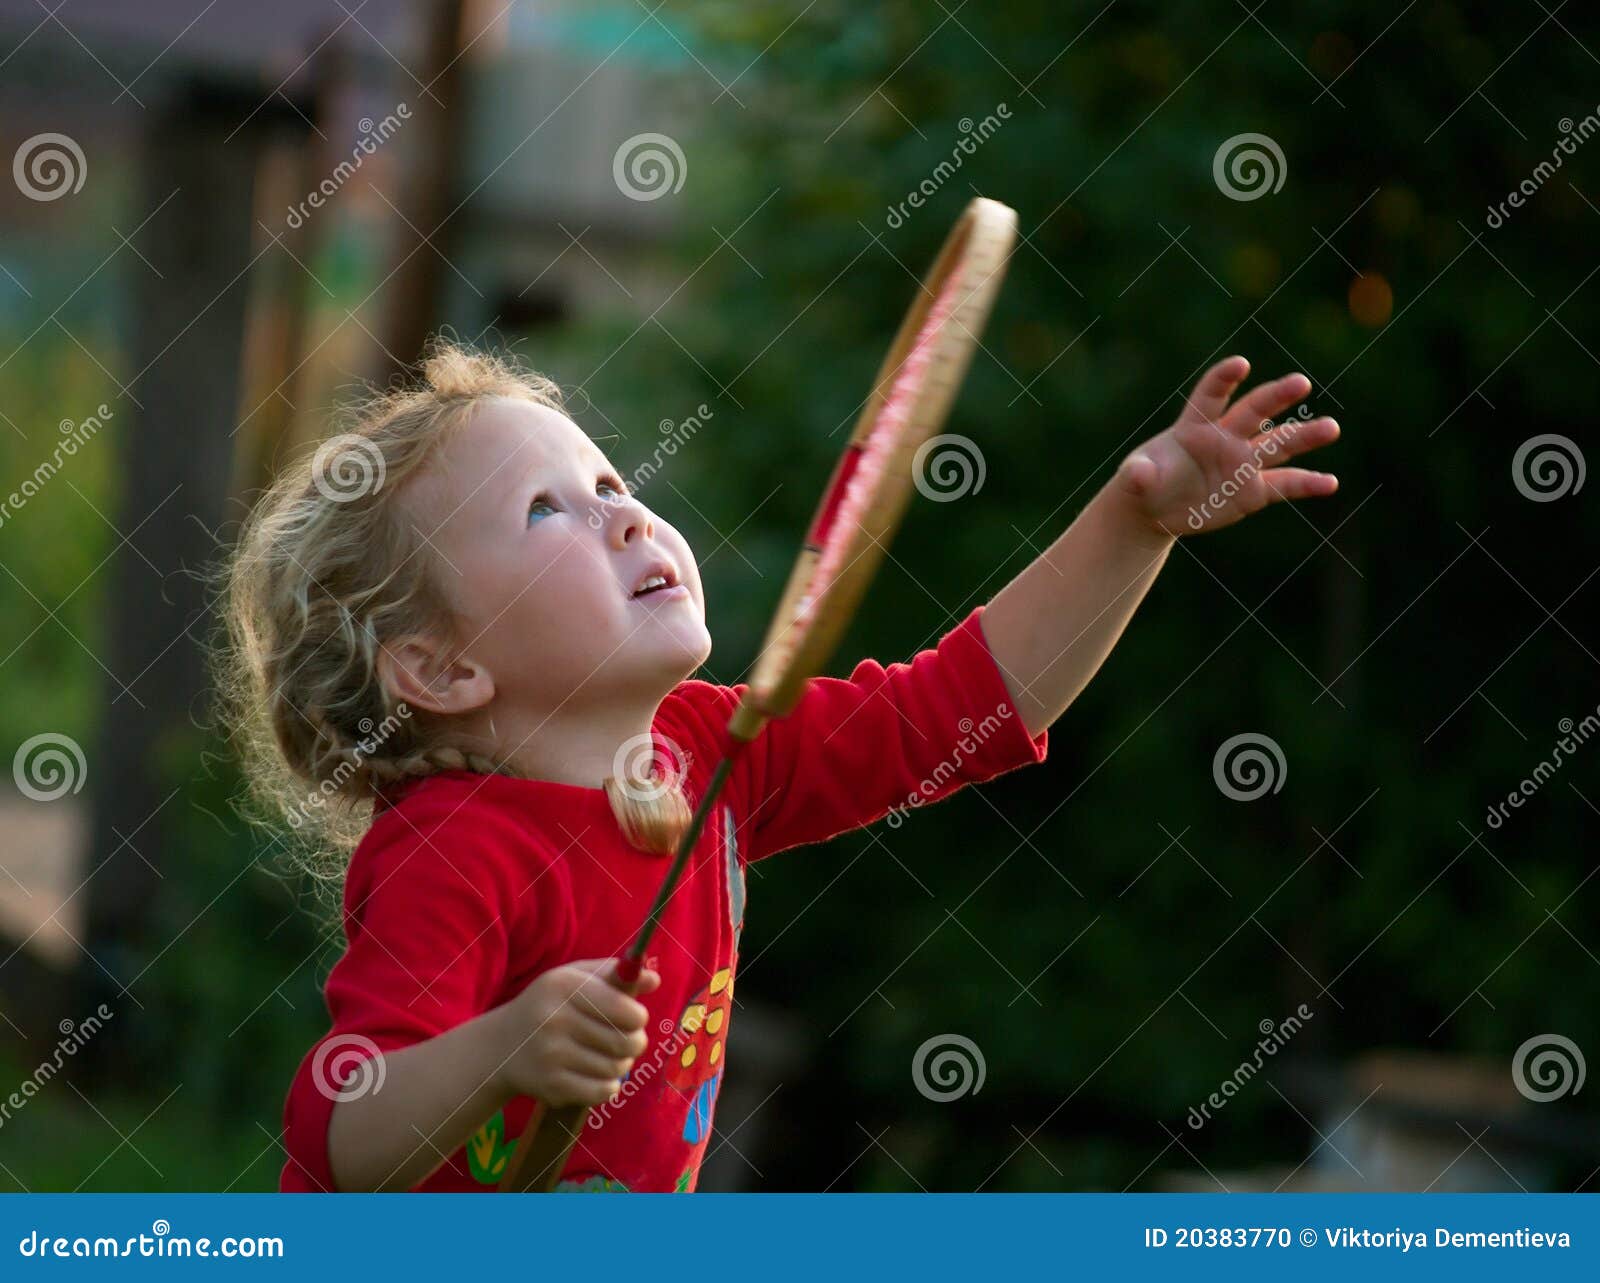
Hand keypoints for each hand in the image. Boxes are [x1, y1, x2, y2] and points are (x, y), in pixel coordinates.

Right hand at [493, 958, 660, 1106]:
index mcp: (565, 986)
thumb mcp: (576, 979)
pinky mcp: (551, 1086)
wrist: (502, 1046)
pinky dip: (609, 1086)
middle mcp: (555, 1020)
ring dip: (621, 1064)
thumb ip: (615, 975)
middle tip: (629, 1040)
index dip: (638, 1017)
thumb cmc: (551, 1005)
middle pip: (625, 1041)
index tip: (635, 1018)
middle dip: (636, 1042)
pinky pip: (602, 1092)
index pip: (623, 1008)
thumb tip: (654, 980)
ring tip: (609, 1055)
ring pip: (616, 1068)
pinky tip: (599, 1075)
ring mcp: (551, 1055)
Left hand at [1113, 356, 1339, 538]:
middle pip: (1255, 411)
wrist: (1157, 509)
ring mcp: (1242, 463)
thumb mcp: (1135, 480)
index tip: (1240, 365)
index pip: (1211, 396)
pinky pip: (1284, 484)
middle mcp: (1225, 438)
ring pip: (1278, 444)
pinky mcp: (1252, 490)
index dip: (1223, 379)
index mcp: (1194, 427)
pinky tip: (1329, 483)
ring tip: (1330, 428)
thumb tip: (1139, 472)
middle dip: (1276, 396)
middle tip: (1301, 382)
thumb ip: (1138, 473)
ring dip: (1304, 436)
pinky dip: (1307, 484)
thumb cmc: (1145, 484)